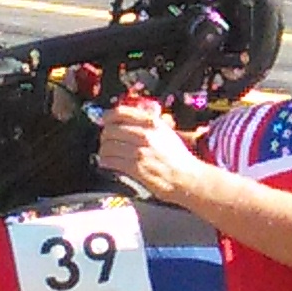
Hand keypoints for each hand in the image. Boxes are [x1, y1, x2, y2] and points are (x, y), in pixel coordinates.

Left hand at [95, 96, 211, 204]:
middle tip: (106, 140)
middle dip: (105, 136)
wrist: (186, 177)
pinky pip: (111, 161)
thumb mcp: (166, 131)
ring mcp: (139, 152)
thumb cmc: (177, 156)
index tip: (105, 119)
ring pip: (108, 146)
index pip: (121, 113)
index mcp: (152, 123)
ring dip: (104, 150)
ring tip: (107, 153)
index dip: (108, 116)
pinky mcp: (135, 168)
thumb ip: (149, 120)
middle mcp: (145, 135)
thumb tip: (131, 113)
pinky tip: (108, 163)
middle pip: (110, 130)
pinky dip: (106, 162)